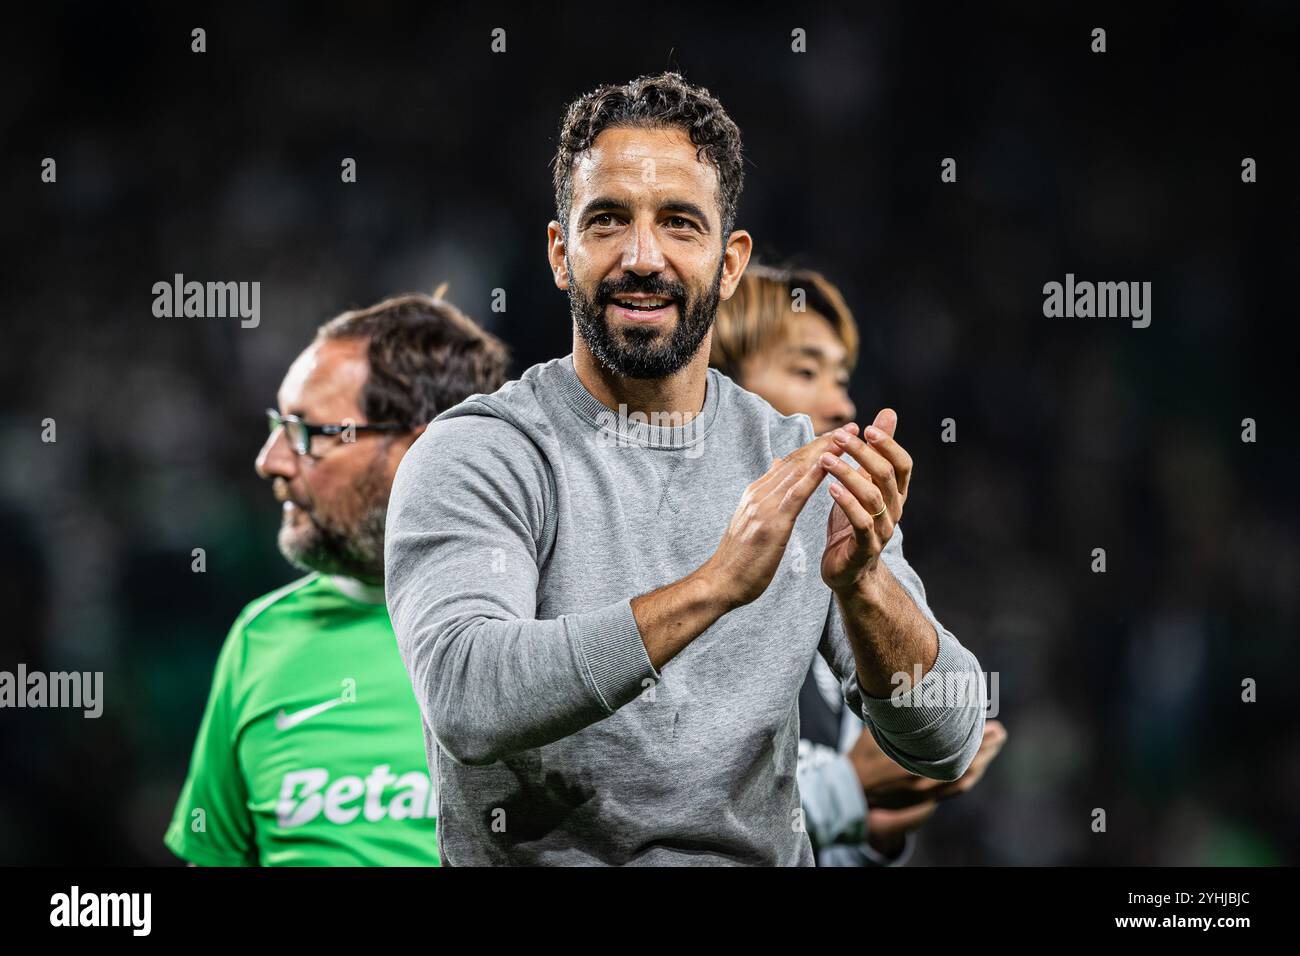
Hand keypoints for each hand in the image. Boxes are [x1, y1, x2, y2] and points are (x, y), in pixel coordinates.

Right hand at [700, 432, 841, 610]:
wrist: (719, 583)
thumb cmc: (739, 559)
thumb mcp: (751, 522)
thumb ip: (764, 495)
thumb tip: (777, 467)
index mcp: (756, 494)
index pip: (790, 463)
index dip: (815, 447)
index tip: (838, 435)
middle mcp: (759, 493)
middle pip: (797, 460)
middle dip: (825, 442)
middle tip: (851, 427)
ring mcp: (763, 506)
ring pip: (798, 471)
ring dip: (825, 452)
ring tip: (848, 438)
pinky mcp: (771, 523)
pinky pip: (796, 494)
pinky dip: (814, 476)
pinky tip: (830, 465)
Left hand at [819, 409, 913, 594]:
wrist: (846, 571)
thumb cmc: (852, 521)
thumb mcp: (865, 482)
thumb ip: (876, 451)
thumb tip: (889, 413)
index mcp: (895, 494)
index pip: (903, 464)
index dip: (889, 444)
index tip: (867, 427)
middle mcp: (894, 510)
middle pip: (886, 475)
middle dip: (863, 453)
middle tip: (839, 437)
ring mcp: (882, 530)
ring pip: (871, 497)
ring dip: (848, 474)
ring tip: (826, 459)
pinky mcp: (864, 548)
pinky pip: (860, 522)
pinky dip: (846, 503)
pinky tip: (830, 487)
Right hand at [854, 719, 1007, 812]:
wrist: (851, 792)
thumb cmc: (861, 757)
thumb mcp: (876, 729)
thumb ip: (895, 714)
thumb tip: (912, 687)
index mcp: (913, 760)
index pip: (953, 746)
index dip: (973, 734)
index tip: (986, 721)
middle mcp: (924, 779)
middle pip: (965, 762)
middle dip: (985, 746)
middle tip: (1000, 731)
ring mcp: (926, 792)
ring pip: (964, 777)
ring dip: (983, 761)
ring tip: (995, 745)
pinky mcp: (925, 799)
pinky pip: (956, 789)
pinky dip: (971, 776)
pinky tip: (979, 767)